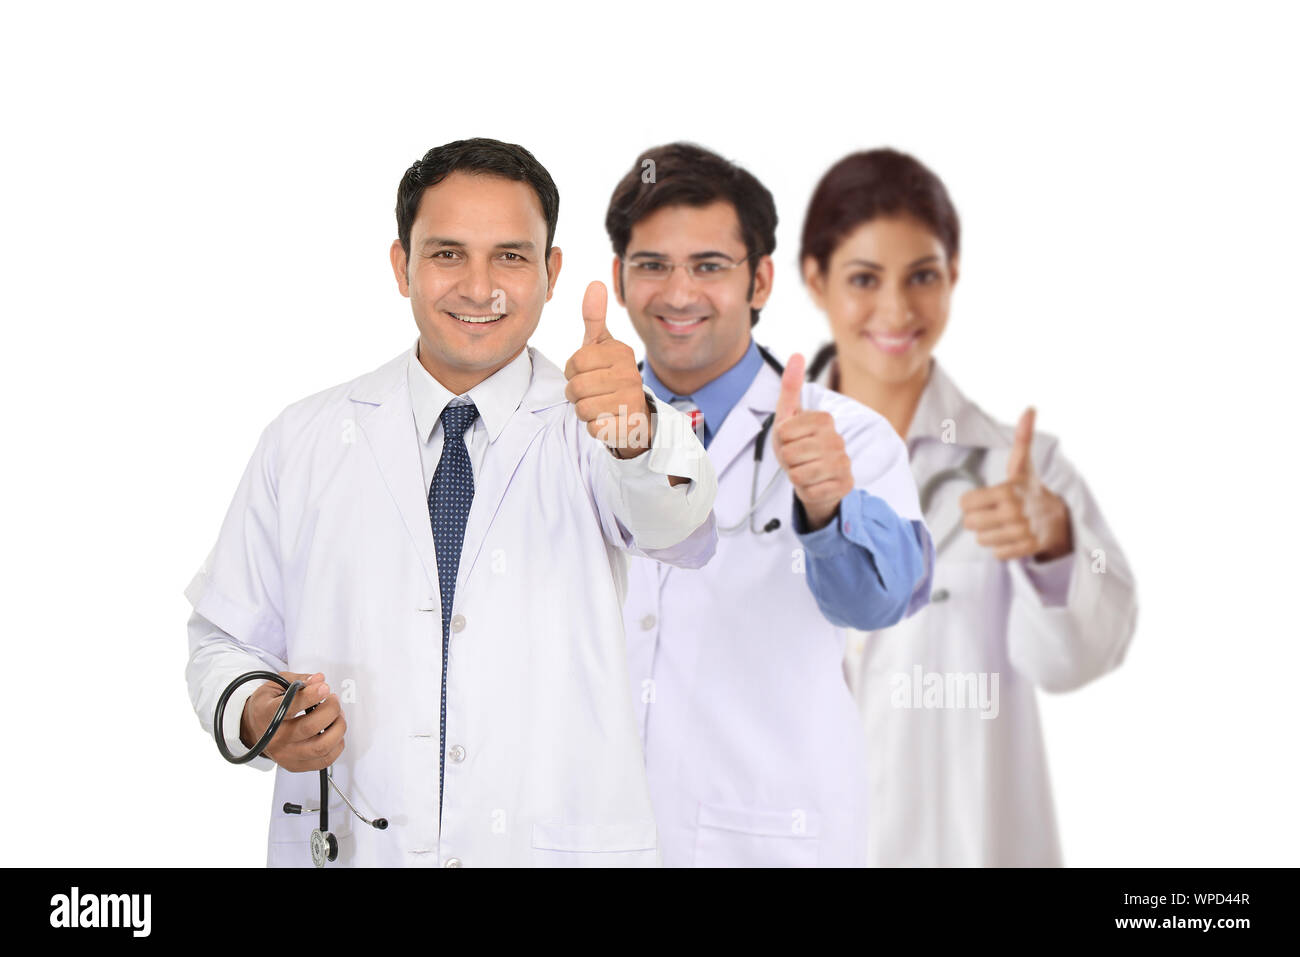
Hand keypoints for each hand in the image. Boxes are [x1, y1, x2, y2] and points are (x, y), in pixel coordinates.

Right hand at [239, 670, 345, 772]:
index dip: (311, 696)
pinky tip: (334, 732)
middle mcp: (274, 737)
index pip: (290, 706)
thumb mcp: (276, 684)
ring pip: (321, 747)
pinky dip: (337, 745)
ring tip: (337, 716)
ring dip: (338, 728)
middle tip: (333, 700)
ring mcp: (285, 754)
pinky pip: (324, 761)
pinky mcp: (295, 765)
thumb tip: (318, 680)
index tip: (324, 687)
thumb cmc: (267, 705)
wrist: (253, 727)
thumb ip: (298, 680)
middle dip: (331, 710)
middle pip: (310, 727)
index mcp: (266, 713)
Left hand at [564, 281, 651, 458]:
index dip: (572, 371)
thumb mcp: (602, 346)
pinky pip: (595, 429)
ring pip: (583, 409)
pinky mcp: (630, 427)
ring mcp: (632, 401)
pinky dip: (595, 427)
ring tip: (599, 406)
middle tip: (590, 393)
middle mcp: (630, 375)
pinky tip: (608, 420)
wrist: (635, 414)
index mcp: (620, 353)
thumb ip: (595, 318)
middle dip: (576, 394)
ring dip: (584, 411)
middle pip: (576, 388)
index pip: (574, 363)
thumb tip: (595, 283)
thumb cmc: (611, 376)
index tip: (586, 373)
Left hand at [771, 353, 853, 530]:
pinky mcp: (844, 485)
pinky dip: (806, 491)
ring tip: (804, 469)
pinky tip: (814, 484)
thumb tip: (797, 354)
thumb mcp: (788, 416)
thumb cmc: (798, 445)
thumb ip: (791, 387)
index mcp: (824, 419)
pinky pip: (809, 491)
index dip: (781, 439)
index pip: (784, 431)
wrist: (814, 478)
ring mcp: (843, 463)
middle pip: (790, 454)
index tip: (792, 439)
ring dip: (795, 475)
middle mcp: (837, 439)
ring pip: (799, 474)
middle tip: (797, 458)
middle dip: (787, 460)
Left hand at [960, 407, 1072, 561]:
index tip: (983, 499)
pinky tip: (1011, 536)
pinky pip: (996, 554)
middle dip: (977, 519)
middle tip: (992, 512)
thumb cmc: (1029, 488)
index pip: (965, 504)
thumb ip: (1022, 437)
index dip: (970, 502)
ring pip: (981, 540)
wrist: (1057, 518)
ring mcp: (1021, 533)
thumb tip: (1030, 408)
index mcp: (1007, 491)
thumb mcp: (1023, 463)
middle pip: (970, 523)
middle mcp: (1014, 513)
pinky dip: (1000, 547)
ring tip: (1002, 524)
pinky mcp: (1026, 549)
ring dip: (988, 533)